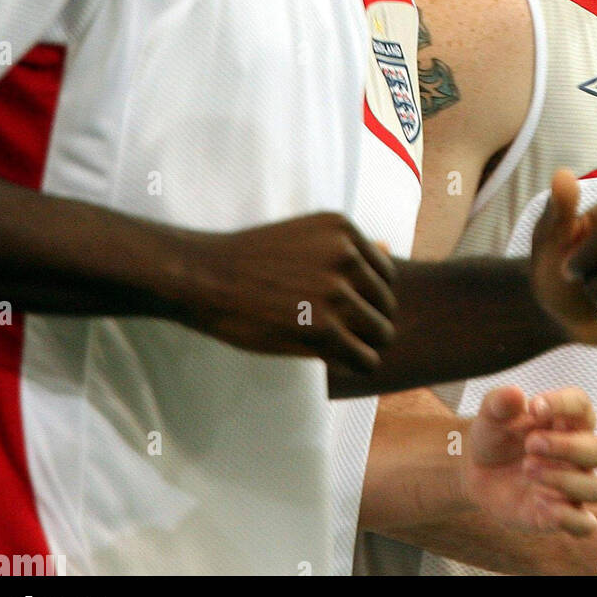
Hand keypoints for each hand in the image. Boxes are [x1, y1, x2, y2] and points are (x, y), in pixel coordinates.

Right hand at [178, 213, 396, 369]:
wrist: (205, 277)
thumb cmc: (251, 260)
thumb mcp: (303, 235)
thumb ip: (346, 247)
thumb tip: (391, 250)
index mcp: (343, 230)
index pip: (387, 275)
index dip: (366, 297)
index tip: (339, 308)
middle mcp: (346, 256)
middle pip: (387, 305)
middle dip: (367, 322)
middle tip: (336, 333)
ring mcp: (336, 292)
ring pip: (382, 334)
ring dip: (361, 346)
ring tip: (331, 347)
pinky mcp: (323, 328)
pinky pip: (365, 360)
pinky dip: (353, 366)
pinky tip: (329, 362)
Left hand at [462, 386, 596, 536]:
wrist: (477, 472)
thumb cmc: (494, 437)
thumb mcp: (490, 416)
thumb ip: (499, 403)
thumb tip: (516, 394)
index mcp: (565, 421)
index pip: (582, 407)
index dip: (564, 404)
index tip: (533, 407)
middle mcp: (577, 455)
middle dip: (569, 447)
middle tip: (531, 444)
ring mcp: (573, 487)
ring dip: (564, 480)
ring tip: (527, 468)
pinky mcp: (562, 516)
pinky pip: (585, 525)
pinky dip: (566, 516)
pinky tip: (537, 501)